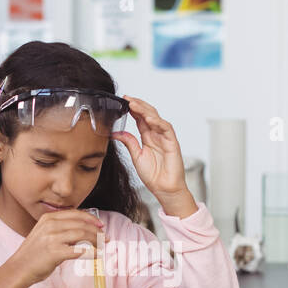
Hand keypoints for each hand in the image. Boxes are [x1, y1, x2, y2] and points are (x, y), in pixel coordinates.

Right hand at [4, 208, 103, 287]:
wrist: (19, 269)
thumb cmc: (33, 255)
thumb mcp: (44, 234)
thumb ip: (60, 229)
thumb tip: (83, 230)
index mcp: (48, 218)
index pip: (75, 214)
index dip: (91, 219)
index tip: (100, 225)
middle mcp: (50, 225)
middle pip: (81, 224)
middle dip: (97, 232)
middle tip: (105, 238)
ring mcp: (52, 238)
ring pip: (82, 235)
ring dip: (96, 241)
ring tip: (102, 247)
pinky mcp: (55, 252)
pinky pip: (79, 250)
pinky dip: (91, 253)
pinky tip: (96, 256)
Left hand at [112, 97, 195, 214]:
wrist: (164, 189)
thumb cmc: (154, 176)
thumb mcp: (136, 156)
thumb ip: (128, 142)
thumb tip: (115, 132)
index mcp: (148, 137)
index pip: (140, 118)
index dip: (133, 109)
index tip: (123, 101)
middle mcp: (156, 135)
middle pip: (148, 114)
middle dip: (138, 105)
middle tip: (127, 98)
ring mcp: (165, 137)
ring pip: (156, 118)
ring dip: (145, 110)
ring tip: (134, 104)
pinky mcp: (172, 143)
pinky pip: (166, 128)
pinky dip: (158, 122)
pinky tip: (148, 118)